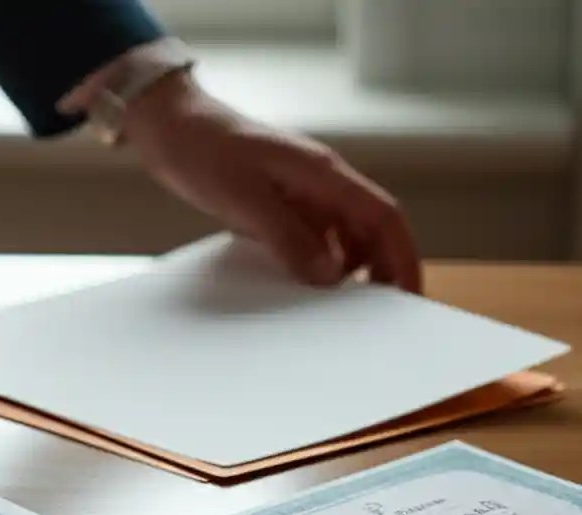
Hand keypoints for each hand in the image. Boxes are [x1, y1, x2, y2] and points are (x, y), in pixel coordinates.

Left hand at [123, 72, 421, 290]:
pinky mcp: (282, 206)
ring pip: (344, 238)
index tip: (411, 297)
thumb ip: (288, 237)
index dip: (403, 257)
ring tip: (343, 313)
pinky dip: (318, 266)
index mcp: (324, 174)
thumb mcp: (245, 198)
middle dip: (384, 271)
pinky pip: (313, 240)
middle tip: (382, 319)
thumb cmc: (204, 152)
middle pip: (372, 231)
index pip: (383, 216)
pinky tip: (305, 291)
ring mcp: (302, 195)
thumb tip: (330, 276)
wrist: (171, 128)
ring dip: (351, 272)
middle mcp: (322, 184)